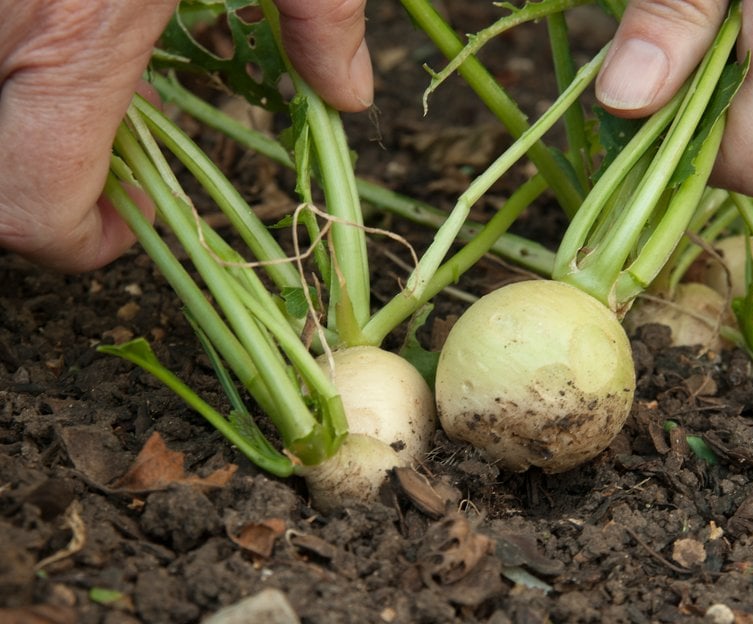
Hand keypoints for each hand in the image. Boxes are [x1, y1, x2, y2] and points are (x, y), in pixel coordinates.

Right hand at [0, 0, 371, 271]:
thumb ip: (319, 11)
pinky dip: (25, 80)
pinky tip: (79, 39)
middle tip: (118, 170)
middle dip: (50, 192)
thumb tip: (347, 93)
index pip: (30, 204)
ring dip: (35, 134)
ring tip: (103, 99)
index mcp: (75, 34)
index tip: (137, 223)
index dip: (77, 243)